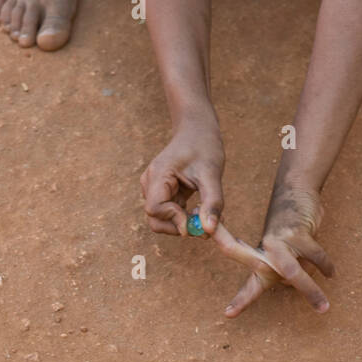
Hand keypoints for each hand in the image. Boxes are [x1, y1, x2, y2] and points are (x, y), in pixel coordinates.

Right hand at [140, 115, 223, 236]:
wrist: (197, 130)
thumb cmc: (204, 146)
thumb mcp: (212, 174)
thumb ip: (212, 202)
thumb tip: (209, 231)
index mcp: (158, 175)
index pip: (155, 209)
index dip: (174, 219)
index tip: (197, 221)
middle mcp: (150, 184)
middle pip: (155, 220)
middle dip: (178, 226)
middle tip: (202, 225)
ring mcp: (154, 189)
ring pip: (162, 220)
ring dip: (182, 224)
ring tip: (203, 214)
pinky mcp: (162, 194)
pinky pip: (169, 214)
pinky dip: (184, 218)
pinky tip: (200, 210)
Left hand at [220, 185, 334, 317]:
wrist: (294, 192)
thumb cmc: (289, 230)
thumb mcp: (283, 252)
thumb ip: (285, 271)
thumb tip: (290, 283)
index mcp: (260, 260)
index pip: (249, 285)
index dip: (240, 300)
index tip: (228, 315)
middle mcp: (265, 253)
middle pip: (261, 280)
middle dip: (257, 295)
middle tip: (248, 314)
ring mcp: (279, 244)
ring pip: (294, 274)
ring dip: (311, 292)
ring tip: (323, 308)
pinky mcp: (296, 235)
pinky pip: (316, 257)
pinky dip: (325, 266)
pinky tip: (330, 273)